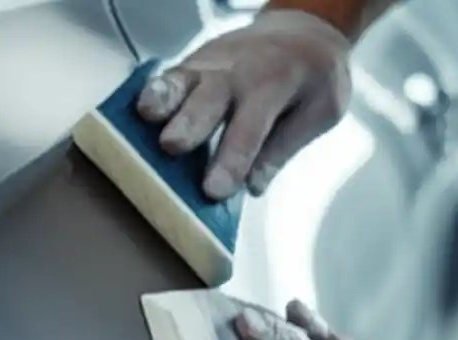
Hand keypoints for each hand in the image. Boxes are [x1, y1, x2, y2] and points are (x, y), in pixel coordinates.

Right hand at [137, 9, 352, 199]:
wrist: (302, 30)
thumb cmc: (312, 77)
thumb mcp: (321, 110)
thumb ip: (284, 147)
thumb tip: (253, 185)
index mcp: (276, 83)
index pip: (251, 127)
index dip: (232, 159)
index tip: (214, 190)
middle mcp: (237, 71)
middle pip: (209, 98)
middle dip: (189, 122)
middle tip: (172, 147)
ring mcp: (208, 65)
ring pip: (181, 82)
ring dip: (162, 99)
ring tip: (145, 117)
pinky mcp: (188, 66)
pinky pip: (166, 78)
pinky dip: (151, 92)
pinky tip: (136, 111)